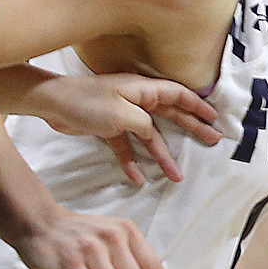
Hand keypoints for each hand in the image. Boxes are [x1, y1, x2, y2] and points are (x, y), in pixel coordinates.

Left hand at [10, 71, 220, 185]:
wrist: (52, 104)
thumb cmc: (88, 101)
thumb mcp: (121, 113)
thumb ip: (143, 123)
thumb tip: (153, 133)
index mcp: (145, 90)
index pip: (179, 95)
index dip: (198, 106)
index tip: (214, 118)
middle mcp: (138, 100)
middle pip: (171, 115)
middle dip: (192, 128)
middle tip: (212, 140)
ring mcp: (124, 115)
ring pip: (150, 136)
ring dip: (162, 155)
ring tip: (176, 175)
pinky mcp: (110, 128)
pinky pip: (127, 147)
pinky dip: (132, 161)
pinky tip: (137, 178)